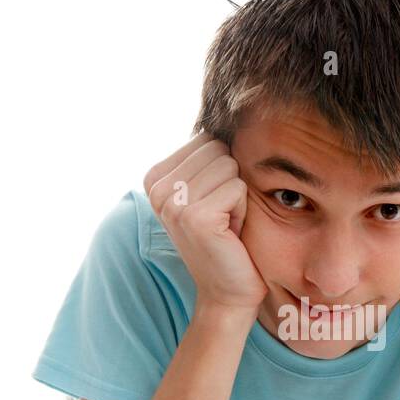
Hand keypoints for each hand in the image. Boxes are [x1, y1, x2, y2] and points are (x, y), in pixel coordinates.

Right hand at [144, 133, 268, 312]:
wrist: (228, 290)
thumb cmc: (227, 238)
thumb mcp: (209, 189)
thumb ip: (207, 155)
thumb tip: (225, 109)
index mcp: (155, 176)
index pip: (207, 139)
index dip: (222, 171)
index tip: (213, 204)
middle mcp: (157, 187)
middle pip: (219, 149)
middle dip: (232, 182)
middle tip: (222, 216)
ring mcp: (172, 202)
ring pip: (231, 167)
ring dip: (239, 196)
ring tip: (226, 223)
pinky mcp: (193, 217)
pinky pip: (238, 187)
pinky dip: (243, 210)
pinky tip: (231, 233)